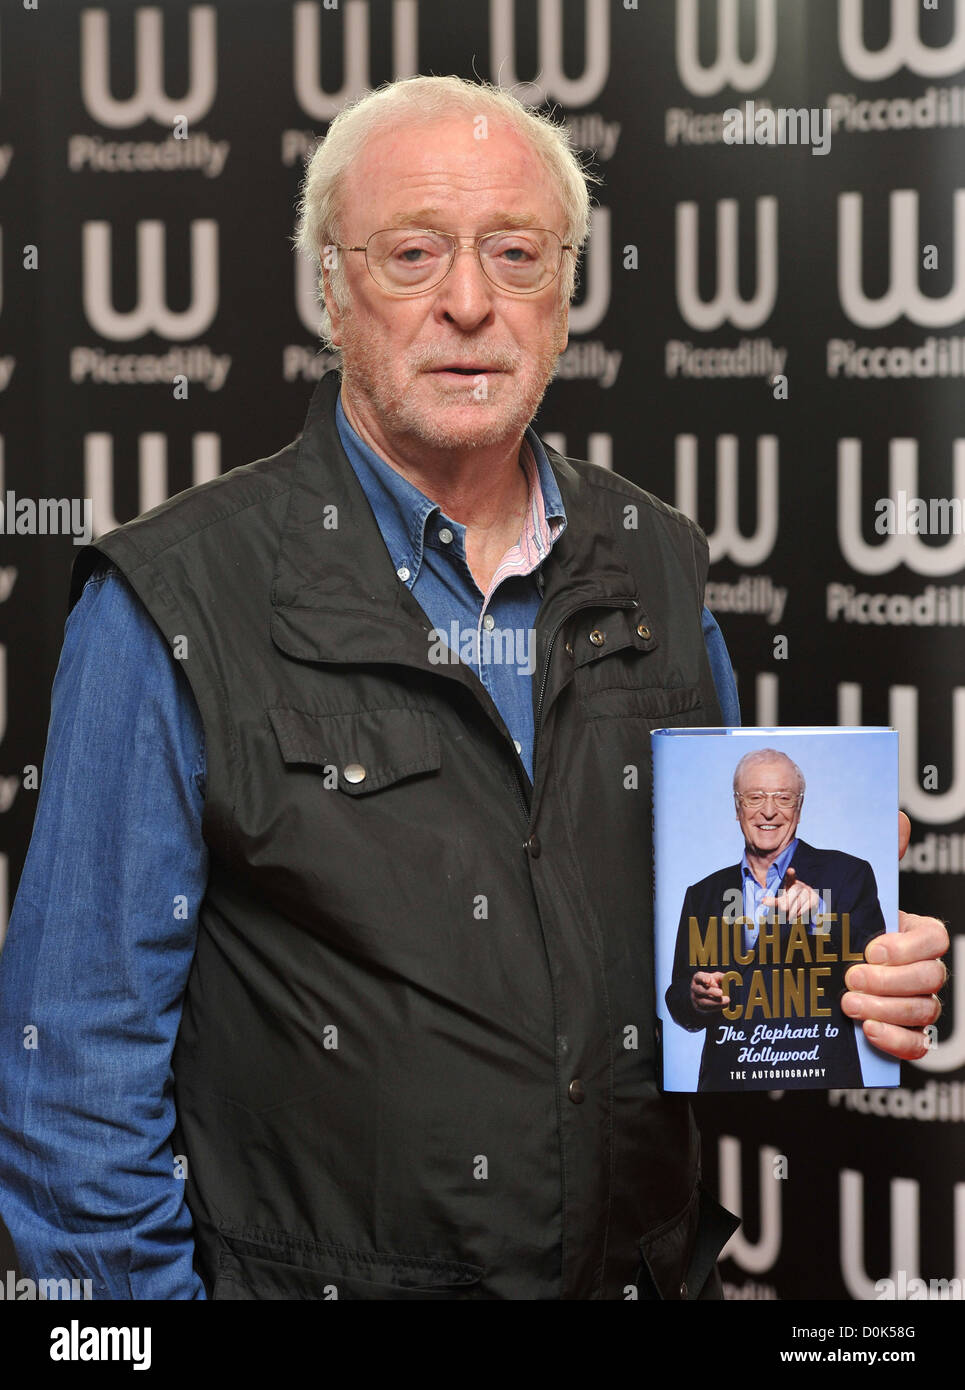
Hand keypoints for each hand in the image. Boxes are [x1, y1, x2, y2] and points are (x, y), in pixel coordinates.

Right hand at [691, 971, 729, 1012]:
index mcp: (698, 978)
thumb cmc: (715, 982)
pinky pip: (706, 1009)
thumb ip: (722, 977)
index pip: (698, 977)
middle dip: (711, 992)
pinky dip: (716, 1007)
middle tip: (721, 993)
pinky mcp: (698, 1006)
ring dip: (715, 1002)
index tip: (708, 980)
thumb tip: (728, 978)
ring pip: (703, 1002)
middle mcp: (694, 987)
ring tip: (727, 1000)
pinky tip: (724, 1005)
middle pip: (700, 990)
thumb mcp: (718, 977)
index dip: (703, 978)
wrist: (713, 993)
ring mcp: (695, 997)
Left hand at [762, 866, 820, 923]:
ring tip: (789, 915)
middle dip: (785, 905)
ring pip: (798, 903)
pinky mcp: (814, 900)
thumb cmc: (791, 902)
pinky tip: (798, 914)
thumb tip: (763, 901)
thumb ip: (773, 901)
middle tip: (782, 911)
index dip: (790, 874)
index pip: (791, 877)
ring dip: (792, 912)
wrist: (808, 905)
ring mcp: (808, 892)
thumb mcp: (781, 900)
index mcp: (791, 883)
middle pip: (793, 894)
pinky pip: (805, 908)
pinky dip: (799, 914)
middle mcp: (800, 885)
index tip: (790, 870)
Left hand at [841, 812, 949, 1059]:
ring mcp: (916, 1004)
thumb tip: (898, 819)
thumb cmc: (842, 934)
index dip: (908, 946)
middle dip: (890, 981)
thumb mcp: (855, 898)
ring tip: (849, 1003)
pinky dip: (895, 1040)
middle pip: (932, 978)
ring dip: (886, 1009)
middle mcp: (921, 970)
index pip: (936, 938)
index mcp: (915, 935)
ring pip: (925, 1011)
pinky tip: (867, 1030)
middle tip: (850, 977)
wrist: (814, 978)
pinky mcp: (903, 1034)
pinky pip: (917, 1045)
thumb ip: (881, 863)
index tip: (872, 948)